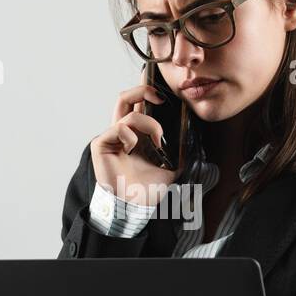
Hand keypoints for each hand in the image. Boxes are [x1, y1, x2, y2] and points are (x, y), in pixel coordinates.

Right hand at [89, 82, 178, 206]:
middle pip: (125, 98)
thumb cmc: (147, 189)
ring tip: (157, 139)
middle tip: (159, 97)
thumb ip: (180, 150)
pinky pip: (118, 128)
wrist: (135, 206)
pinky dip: (131, 136)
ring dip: (148, 122)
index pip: (137, 105)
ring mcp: (111, 137)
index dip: (146, 91)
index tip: (163, 92)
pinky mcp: (101, 144)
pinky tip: (134, 149)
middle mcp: (122, 133)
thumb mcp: (172, 166)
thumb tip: (193, 139)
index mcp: (136, 134)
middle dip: (142, 89)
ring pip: (127, 112)